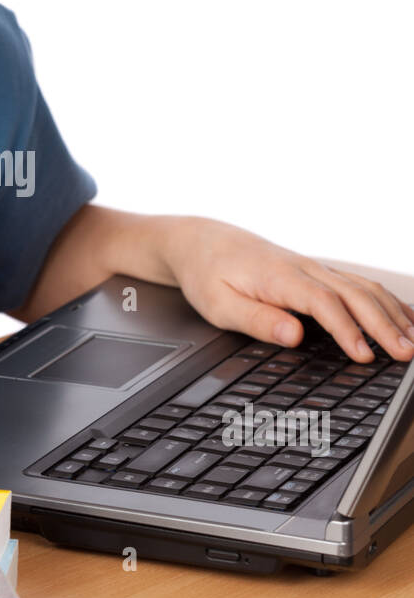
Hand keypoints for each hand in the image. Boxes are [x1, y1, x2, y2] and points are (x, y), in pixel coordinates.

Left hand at [159, 217, 413, 362]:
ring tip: (413, 342)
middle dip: (384, 326)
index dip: (347, 331)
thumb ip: (258, 320)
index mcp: (280, 277)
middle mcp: (304, 268)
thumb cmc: (209, 274)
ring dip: (392, 314)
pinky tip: (403, 316)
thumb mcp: (219, 304)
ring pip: (364, 288)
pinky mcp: (318, 271)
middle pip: (355, 295)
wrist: (203, 241)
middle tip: (405, 354)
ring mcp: (315, 268)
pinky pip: (359, 284)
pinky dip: (386, 301)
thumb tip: (294, 335)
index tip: (364, 356)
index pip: (323, 304)